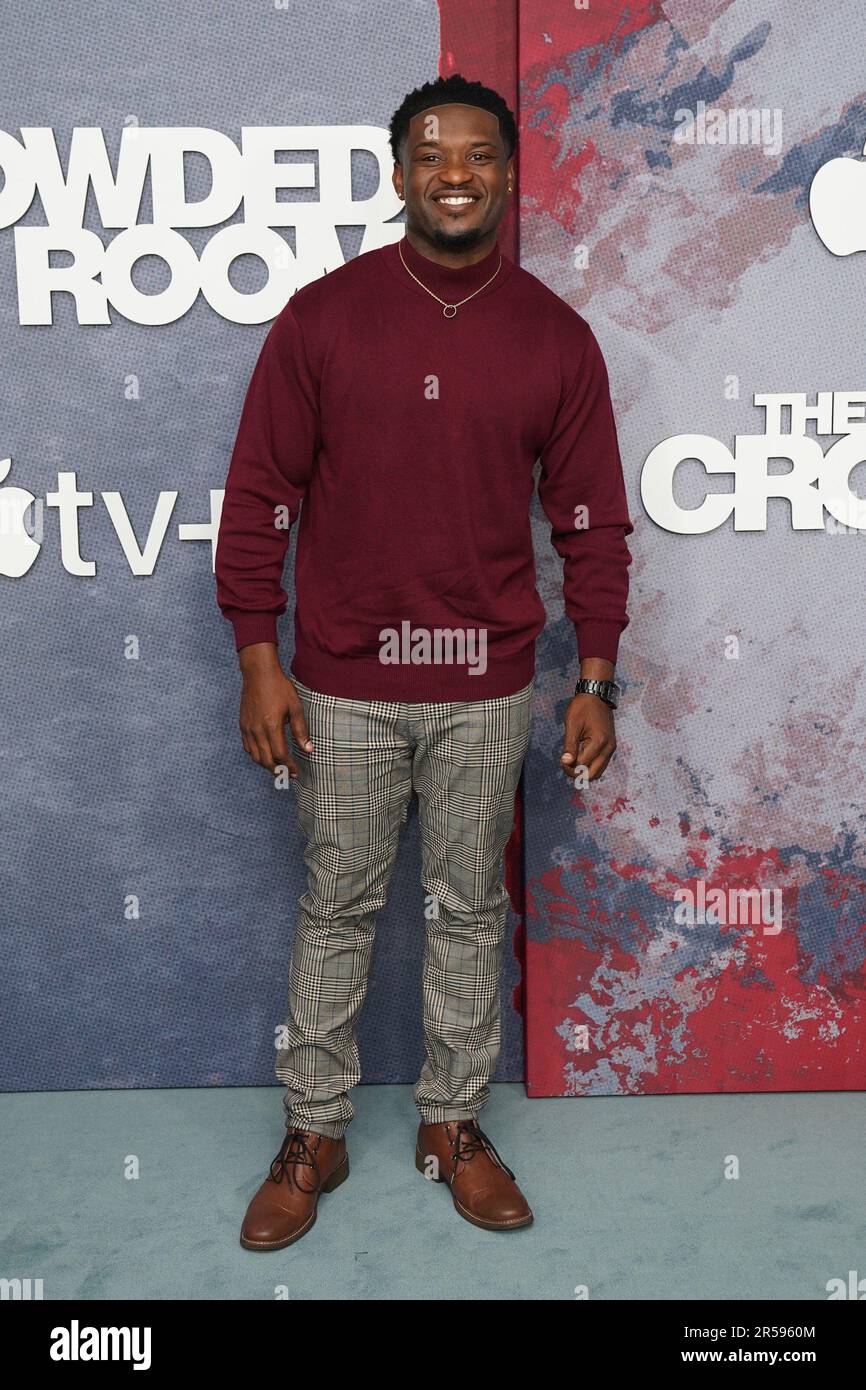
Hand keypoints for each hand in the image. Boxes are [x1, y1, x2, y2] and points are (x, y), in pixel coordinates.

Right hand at [237, 643, 312, 775]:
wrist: (259, 674)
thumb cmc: (279, 688)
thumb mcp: (296, 708)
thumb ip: (301, 731)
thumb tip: (309, 750)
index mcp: (272, 726)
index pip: (281, 755)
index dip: (289, 766)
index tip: (296, 773)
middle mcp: (257, 730)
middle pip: (266, 760)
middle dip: (278, 770)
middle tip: (288, 774)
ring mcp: (248, 728)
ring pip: (255, 756)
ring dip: (266, 765)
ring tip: (278, 767)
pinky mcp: (242, 725)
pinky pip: (247, 747)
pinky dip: (256, 755)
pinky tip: (265, 755)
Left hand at [560, 693, 615, 782]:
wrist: (596, 695)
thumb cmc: (582, 707)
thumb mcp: (572, 725)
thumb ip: (570, 746)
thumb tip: (566, 762)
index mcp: (599, 741)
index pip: (583, 765)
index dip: (569, 766)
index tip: (561, 758)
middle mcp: (608, 747)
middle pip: (593, 774)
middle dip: (577, 774)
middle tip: (565, 765)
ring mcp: (611, 748)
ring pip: (598, 771)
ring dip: (584, 771)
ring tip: (571, 762)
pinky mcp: (609, 747)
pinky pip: (600, 764)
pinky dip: (589, 765)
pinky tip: (578, 757)